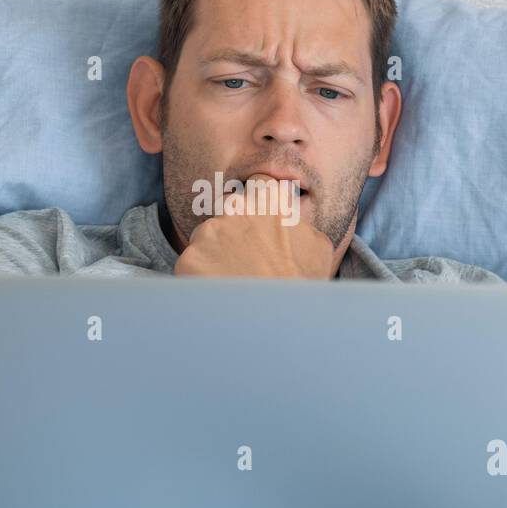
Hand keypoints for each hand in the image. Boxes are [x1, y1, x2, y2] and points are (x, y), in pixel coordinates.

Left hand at [174, 175, 334, 278]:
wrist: (277, 324)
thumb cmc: (301, 286)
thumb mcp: (317, 247)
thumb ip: (300, 224)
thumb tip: (290, 219)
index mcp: (269, 200)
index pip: (259, 183)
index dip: (259, 202)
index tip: (260, 220)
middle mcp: (235, 208)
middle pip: (228, 211)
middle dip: (234, 230)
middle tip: (247, 259)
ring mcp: (208, 233)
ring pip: (206, 239)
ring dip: (216, 254)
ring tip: (234, 281)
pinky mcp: (188, 259)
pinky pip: (192, 266)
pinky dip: (201, 278)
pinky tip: (220, 294)